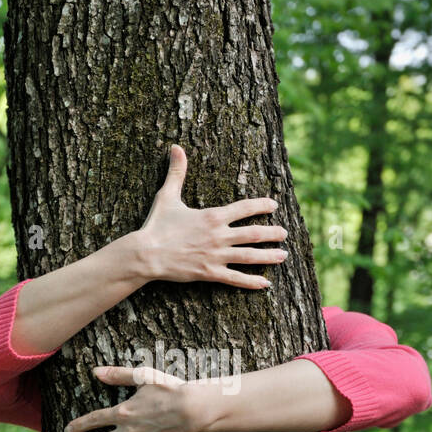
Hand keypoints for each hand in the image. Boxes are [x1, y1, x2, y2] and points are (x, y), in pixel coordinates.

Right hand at [132, 144, 288, 289]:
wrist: (146, 254)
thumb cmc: (156, 225)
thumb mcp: (167, 196)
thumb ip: (176, 172)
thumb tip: (176, 147)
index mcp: (213, 216)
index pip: (244, 208)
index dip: (261, 206)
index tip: (274, 205)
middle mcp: (219, 235)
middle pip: (254, 233)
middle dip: (272, 233)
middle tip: (285, 234)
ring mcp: (216, 255)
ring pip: (250, 256)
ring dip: (269, 256)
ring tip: (283, 256)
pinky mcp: (210, 272)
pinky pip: (235, 278)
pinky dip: (252, 282)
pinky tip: (265, 284)